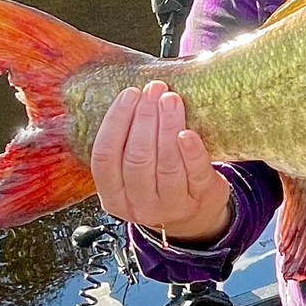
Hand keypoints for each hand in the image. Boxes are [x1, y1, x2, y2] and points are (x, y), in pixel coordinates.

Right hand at [91, 81, 233, 243]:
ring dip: (168, 125)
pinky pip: (195, 171)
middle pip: (136, 158)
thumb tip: (134, 96)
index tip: (130, 94)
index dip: (116, 122)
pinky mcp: (200, 197)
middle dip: (145, 117)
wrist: (196, 215)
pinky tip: (188, 132)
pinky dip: (191, 150)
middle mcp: (139, 204)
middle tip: (154, 89)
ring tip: (171, 100)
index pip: (105, 157)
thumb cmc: (160, 184)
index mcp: (113, 196)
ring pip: (166, 163)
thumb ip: (127, 146)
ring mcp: (171, 204)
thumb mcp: (132, 176)